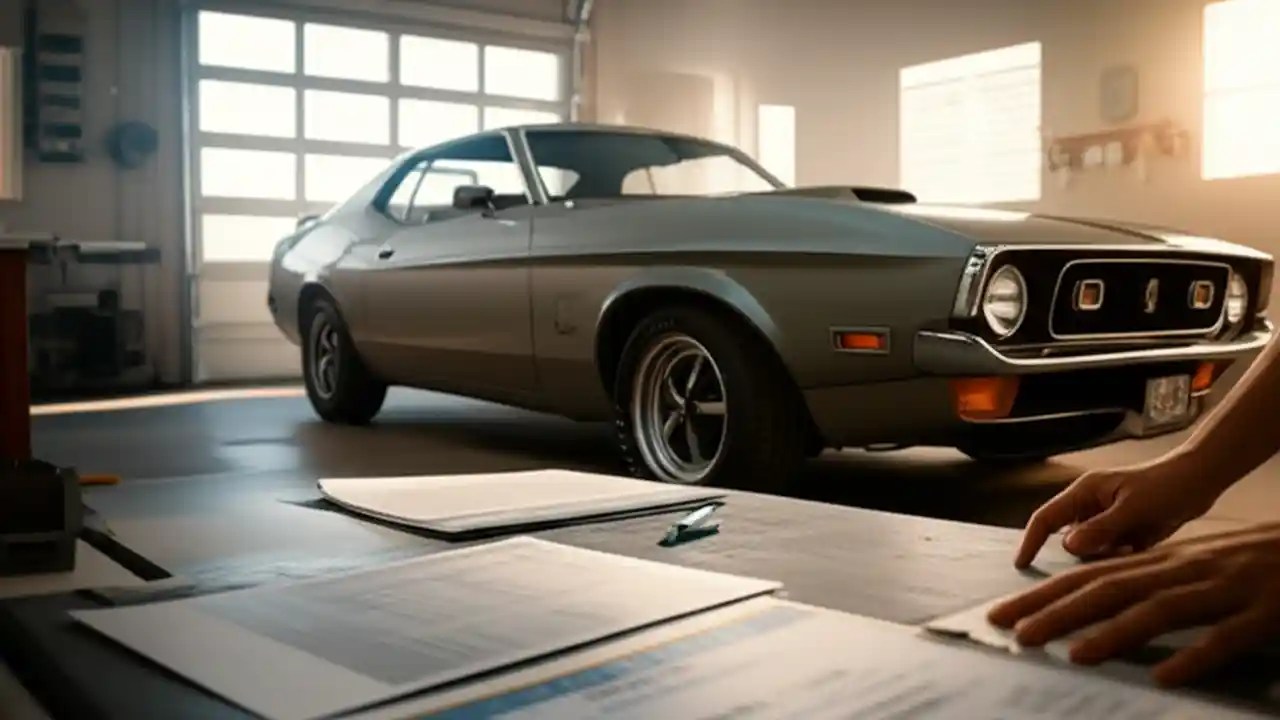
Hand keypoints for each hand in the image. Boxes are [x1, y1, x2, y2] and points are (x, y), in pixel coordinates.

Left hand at [989, 524, 1279, 686]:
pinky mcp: (1262, 614)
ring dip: (1114, 633)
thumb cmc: (1253, 561)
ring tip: (1073, 655)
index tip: (1001, 615)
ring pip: (1158, 610)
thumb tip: (1098, 608)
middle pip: (1109, 589)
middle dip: (1058, 611)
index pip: (1090, 577)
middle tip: (1016, 634)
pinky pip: (1224, 638)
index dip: (1043, 595)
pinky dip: (1193, 656)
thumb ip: (1149, 584)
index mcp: (1163, 561)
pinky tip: (1166, 677)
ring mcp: (1223, 589)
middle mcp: (1183, 570)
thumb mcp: (1194, 567)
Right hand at [1014, 458, 1224, 567]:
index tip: (1021, 566)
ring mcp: (1106, 520)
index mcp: (1084, 493)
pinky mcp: (1124, 532)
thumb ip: (1101, 528)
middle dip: (1084, 551)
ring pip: (1091, 549)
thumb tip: (1067, 547)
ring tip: (1134, 543)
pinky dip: (1120, 556)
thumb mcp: (1133, 508)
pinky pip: (1110, 553)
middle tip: (1114, 549)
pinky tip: (1141, 545)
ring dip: (1106, 555)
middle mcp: (1090, 506)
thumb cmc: (1166, 487)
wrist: (1201, 481)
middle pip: (1069, 538)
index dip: (1031, 541)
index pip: (1046, 518)